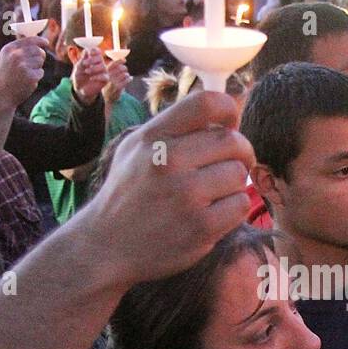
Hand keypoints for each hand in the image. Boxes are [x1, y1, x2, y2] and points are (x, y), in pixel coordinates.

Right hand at [0, 36, 46, 106]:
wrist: (0, 96)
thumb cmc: (5, 77)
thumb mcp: (5, 59)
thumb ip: (18, 49)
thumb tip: (36, 42)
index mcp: (9, 49)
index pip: (30, 40)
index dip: (40, 41)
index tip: (46, 42)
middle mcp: (16, 55)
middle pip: (38, 50)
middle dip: (39, 57)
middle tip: (31, 66)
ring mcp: (23, 66)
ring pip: (40, 61)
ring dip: (36, 68)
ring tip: (24, 75)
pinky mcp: (31, 76)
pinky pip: (41, 72)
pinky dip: (36, 77)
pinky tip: (26, 82)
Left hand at [71, 47, 109, 104]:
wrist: (80, 88)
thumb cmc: (79, 76)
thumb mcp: (78, 67)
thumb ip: (82, 59)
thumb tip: (86, 51)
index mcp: (93, 59)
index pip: (97, 51)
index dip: (94, 50)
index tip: (89, 53)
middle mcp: (99, 64)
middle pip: (100, 58)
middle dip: (92, 60)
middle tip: (84, 64)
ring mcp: (103, 72)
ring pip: (103, 66)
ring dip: (94, 68)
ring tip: (86, 71)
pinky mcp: (104, 80)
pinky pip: (104, 76)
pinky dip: (97, 77)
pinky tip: (91, 78)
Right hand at [79, 90, 253, 286]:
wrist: (106, 246)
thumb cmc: (128, 194)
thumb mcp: (135, 149)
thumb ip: (173, 128)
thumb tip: (224, 114)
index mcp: (153, 137)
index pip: (207, 102)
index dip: (229, 110)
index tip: (230, 125)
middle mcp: (169, 161)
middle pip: (233, 141)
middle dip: (241, 152)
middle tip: (234, 163)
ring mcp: (186, 195)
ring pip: (239, 174)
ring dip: (235, 184)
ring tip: (215, 192)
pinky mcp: (201, 227)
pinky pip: (240, 204)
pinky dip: (233, 208)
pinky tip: (214, 212)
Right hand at [102, 56, 129, 106]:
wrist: (107, 97)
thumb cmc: (109, 83)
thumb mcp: (109, 74)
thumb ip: (114, 66)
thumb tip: (122, 57)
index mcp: (106, 72)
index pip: (113, 64)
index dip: (120, 60)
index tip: (124, 60)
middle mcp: (109, 76)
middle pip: (121, 68)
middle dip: (125, 68)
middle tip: (125, 70)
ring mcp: (113, 82)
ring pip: (125, 74)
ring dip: (127, 74)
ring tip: (126, 76)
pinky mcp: (118, 87)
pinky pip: (127, 80)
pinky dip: (130, 78)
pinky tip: (129, 79)